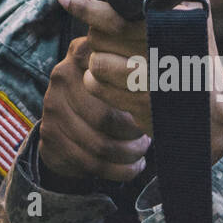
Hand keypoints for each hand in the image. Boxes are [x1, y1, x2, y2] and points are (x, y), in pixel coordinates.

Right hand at [38, 35, 150, 185]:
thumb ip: (133, 71)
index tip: (154, 103)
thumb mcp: (114, 72)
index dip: (138, 95)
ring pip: (101, 144)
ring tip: (142, 149)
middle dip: (135, 132)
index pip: (111, 70)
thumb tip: (171, 88)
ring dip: (130, 153)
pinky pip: (93, 163)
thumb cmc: (104, 94)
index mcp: (81, 52)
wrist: (64, 122)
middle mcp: (62, 75)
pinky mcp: (50, 135)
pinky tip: (134, 165)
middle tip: (149, 133)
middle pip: (108, 116)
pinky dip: (121, 170)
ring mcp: (52, 105)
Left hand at [58, 0, 222, 162]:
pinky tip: (116, 79)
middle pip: (98, 35)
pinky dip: (98, 81)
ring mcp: (150, 79)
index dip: (87, 6)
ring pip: (96, 61)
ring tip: (119, 60)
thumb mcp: (192, 15)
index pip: (116, 14)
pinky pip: (95, 85)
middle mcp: (160, 50)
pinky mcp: (140, 103)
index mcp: (171, 23)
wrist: (212, 109)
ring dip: (100, 60)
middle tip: (113, 37)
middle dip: (98, 34)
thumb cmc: (193, 55)